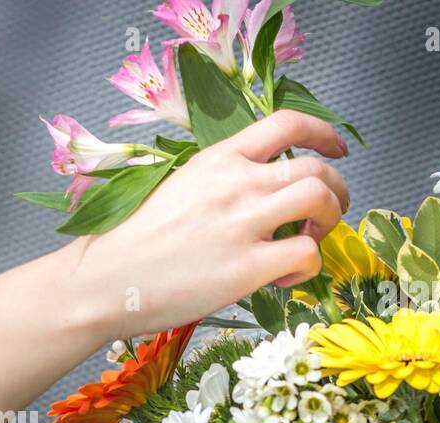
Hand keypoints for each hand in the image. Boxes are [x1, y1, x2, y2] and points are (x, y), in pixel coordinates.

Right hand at [65, 109, 350, 341]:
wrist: (103, 281)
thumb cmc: (131, 243)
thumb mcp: (176, 189)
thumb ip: (219, 184)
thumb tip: (257, 196)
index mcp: (217, 159)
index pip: (287, 123)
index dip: (324, 133)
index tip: (335, 150)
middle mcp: (236, 183)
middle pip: (316, 167)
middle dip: (336, 189)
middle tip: (326, 214)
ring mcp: (243, 224)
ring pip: (321, 201)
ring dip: (329, 221)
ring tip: (308, 241)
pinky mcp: (247, 268)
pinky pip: (307, 254)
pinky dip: (308, 267)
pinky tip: (283, 278)